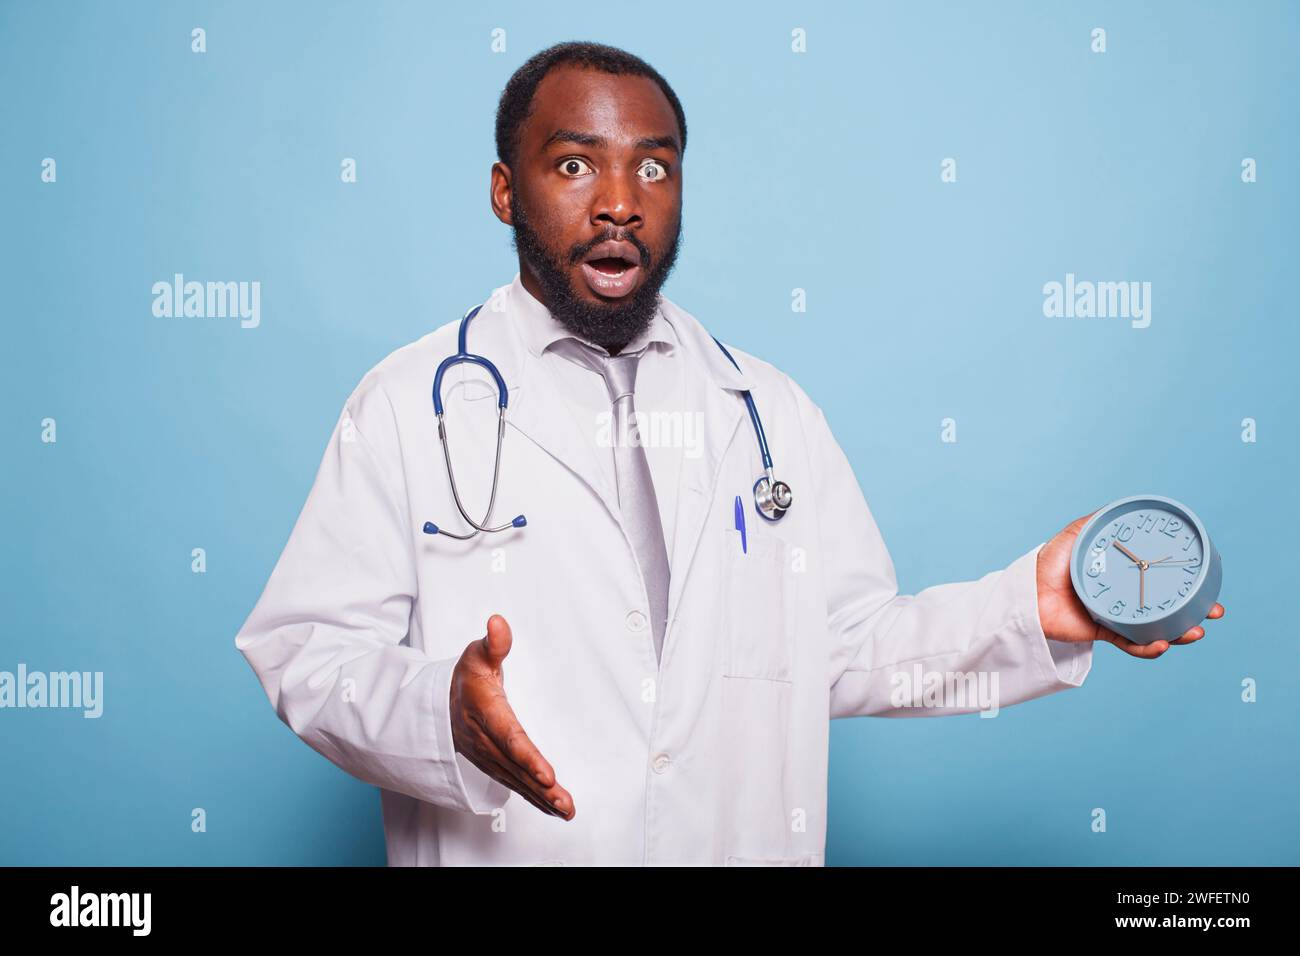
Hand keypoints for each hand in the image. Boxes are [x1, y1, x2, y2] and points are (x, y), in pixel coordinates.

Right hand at [449, 614, 574, 819]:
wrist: (439, 701)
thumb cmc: (467, 675)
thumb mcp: (476, 654)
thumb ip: (493, 643)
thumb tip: (498, 623)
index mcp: (484, 711)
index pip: (508, 735)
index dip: (526, 756)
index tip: (546, 774)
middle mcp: (484, 739)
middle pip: (514, 765)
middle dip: (538, 786)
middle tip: (564, 800)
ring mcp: (486, 755)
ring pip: (515, 779)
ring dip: (540, 798)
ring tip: (567, 810)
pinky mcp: (492, 763)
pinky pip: (513, 783)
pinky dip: (534, 798)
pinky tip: (554, 808)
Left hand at [1035, 511, 1225, 658]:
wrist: (1025, 591)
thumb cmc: (1048, 562)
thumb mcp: (1076, 535)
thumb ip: (1099, 522)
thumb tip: (1127, 507)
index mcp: (1123, 574)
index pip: (1161, 579)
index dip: (1186, 582)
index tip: (1208, 581)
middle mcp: (1124, 596)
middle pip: (1167, 607)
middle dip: (1195, 613)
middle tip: (1213, 611)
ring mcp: (1115, 617)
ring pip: (1155, 629)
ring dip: (1179, 634)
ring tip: (1194, 632)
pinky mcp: (1102, 634)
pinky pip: (1130, 644)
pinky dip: (1148, 648)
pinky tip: (1162, 643)